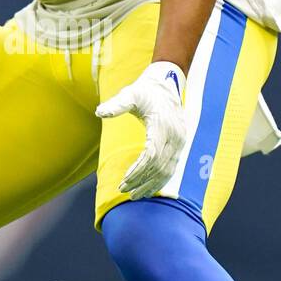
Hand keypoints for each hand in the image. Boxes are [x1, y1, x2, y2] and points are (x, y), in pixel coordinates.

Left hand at [96, 61, 186, 199]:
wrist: (167, 85)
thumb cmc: (145, 90)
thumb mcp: (130, 94)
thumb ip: (116, 104)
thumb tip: (99, 112)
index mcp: (162, 126)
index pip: (151, 156)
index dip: (137, 171)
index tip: (123, 181)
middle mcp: (175, 136)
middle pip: (158, 166)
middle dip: (141, 181)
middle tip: (123, 191)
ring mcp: (180, 142)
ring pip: (167, 170)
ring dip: (151, 185)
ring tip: (135, 195)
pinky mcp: (180, 145)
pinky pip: (172, 167)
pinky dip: (161, 180)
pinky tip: (148, 188)